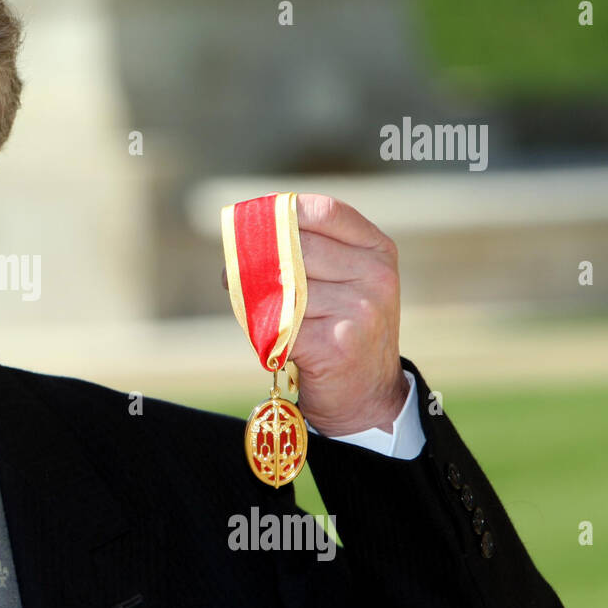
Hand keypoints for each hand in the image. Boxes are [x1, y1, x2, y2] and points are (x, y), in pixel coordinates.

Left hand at [225, 193, 408, 435]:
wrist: (368, 396)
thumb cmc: (342, 330)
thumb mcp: (344, 281)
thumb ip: (310, 252)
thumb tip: (246, 232)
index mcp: (377, 251)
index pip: (324, 211)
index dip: (281, 212)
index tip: (250, 223)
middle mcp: (375, 276)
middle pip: (296, 246)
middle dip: (253, 257)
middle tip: (229, 274)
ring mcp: (359, 310)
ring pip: (282, 287)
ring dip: (251, 297)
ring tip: (249, 309)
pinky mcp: (336, 345)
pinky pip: (278, 324)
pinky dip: (261, 331)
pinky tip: (266, 339)